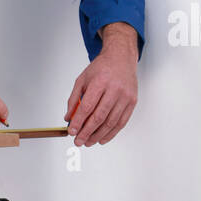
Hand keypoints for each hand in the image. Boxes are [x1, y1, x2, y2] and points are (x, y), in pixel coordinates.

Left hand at [65, 26, 137, 146]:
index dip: (79, 122)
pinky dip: (111, 133)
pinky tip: (102, 139)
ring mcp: (125, 96)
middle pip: (99, 117)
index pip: (87, 107)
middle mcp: (114, 89)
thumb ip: (74, 99)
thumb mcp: (82, 79)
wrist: (121, 58)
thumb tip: (68, 118)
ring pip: (111, 122)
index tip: (72, 132)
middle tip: (78, 141)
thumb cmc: (101, 68)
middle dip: (87, 132)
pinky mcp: (132, 102)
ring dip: (98, 135)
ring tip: (88, 142)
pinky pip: (121, 122)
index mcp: (100, 82)